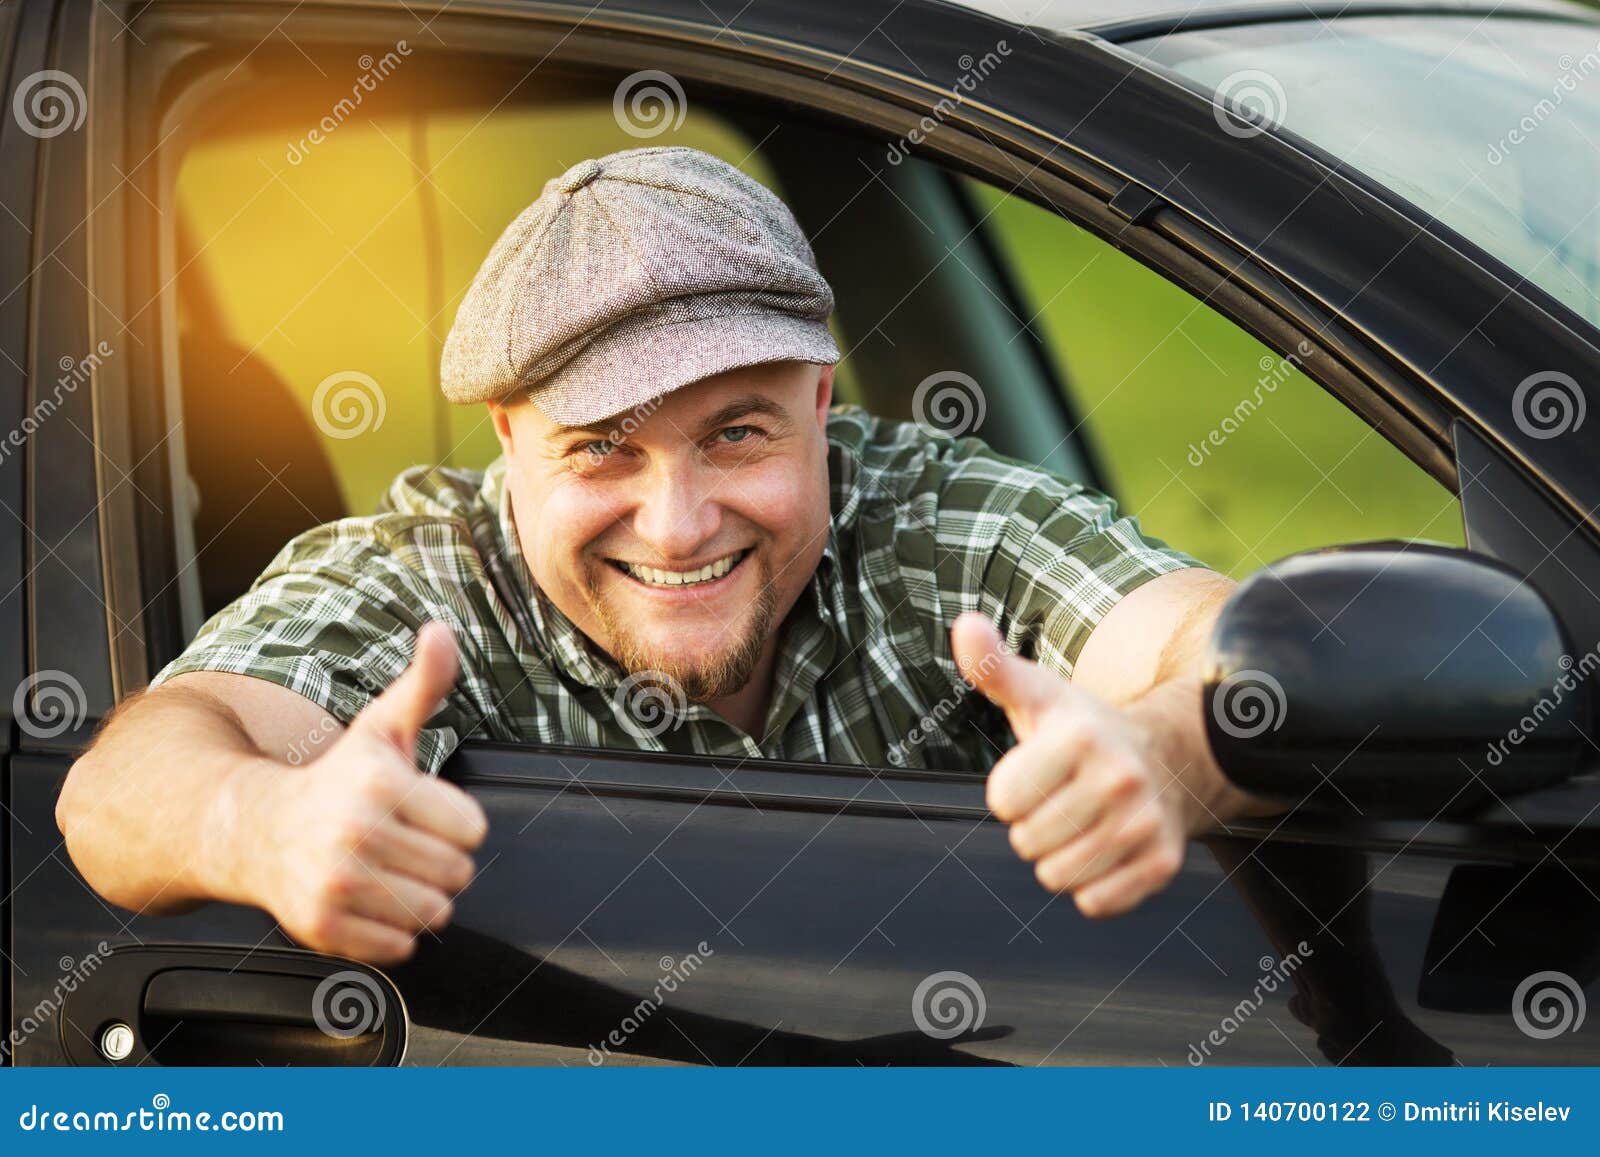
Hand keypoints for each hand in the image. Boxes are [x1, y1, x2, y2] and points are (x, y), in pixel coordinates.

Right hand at [243, 623, 488, 963]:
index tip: (423, 811)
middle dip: (439, 860)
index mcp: (380, 784)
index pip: (473, 829)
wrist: (257, 829)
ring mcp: (337, 883)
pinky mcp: (323, 927)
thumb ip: (425, 683)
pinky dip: (393, 932)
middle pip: (457, 873)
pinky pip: (401, 947)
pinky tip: (368, 900)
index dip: (453, 822)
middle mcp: (355, 834)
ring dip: (420, 897)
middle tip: (402, 843)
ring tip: (387, 870)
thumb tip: (442, 631)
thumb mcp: (383, 726)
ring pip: (434, 913)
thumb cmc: (336, 779)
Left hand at [951, 613, 1203, 917]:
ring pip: (1057, 877)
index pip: (1002, 801)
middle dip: (1034, 824)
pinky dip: (1092, 886)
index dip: (1010, 791)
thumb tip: (964, 624)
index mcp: (1080, 736)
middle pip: (1027, 842)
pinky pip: (1095, 903)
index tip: (1036, 771)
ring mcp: (1145, 823)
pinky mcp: (1162, 864)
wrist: (1167, 759)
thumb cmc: (1082, 730)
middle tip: (1063, 797)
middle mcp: (1120, 778)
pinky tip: (1107, 849)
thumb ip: (995, 667)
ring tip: (1083, 821)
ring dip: (1059, 857)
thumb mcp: (1039, 695)